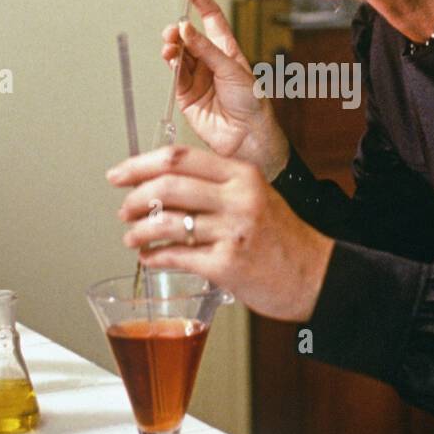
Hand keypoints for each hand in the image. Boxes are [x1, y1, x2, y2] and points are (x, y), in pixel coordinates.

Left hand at [107, 144, 333, 321]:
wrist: (315, 275)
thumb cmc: (282, 238)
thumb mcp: (255, 197)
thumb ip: (214, 188)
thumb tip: (158, 188)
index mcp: (242, 175)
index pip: (179, 157)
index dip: (140, 164)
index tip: (119, 175)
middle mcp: (239, 198)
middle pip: (167, 185)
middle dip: (135, 199)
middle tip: (124, 210)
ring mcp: (234, 232)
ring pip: (167, 223)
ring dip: (139, 232)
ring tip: (133, 238)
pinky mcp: (228, 265)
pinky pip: (177, 256)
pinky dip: (155, 257)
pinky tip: (150, 258)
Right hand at [164, 0, 288, 180]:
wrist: (248, 136)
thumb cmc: (252, 102)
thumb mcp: (232, 68)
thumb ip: (206, 49)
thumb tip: (184, 29)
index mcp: (227, 49)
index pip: (210, 17)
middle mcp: (210, 61)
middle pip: (188, 36)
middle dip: (178, 30)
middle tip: (174, 31)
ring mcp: (197, 77)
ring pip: (178, 54)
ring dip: (172, 47)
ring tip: (171, 46)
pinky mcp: (186, 95)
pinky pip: (175, 74)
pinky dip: (171, 64)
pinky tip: (171, 58)